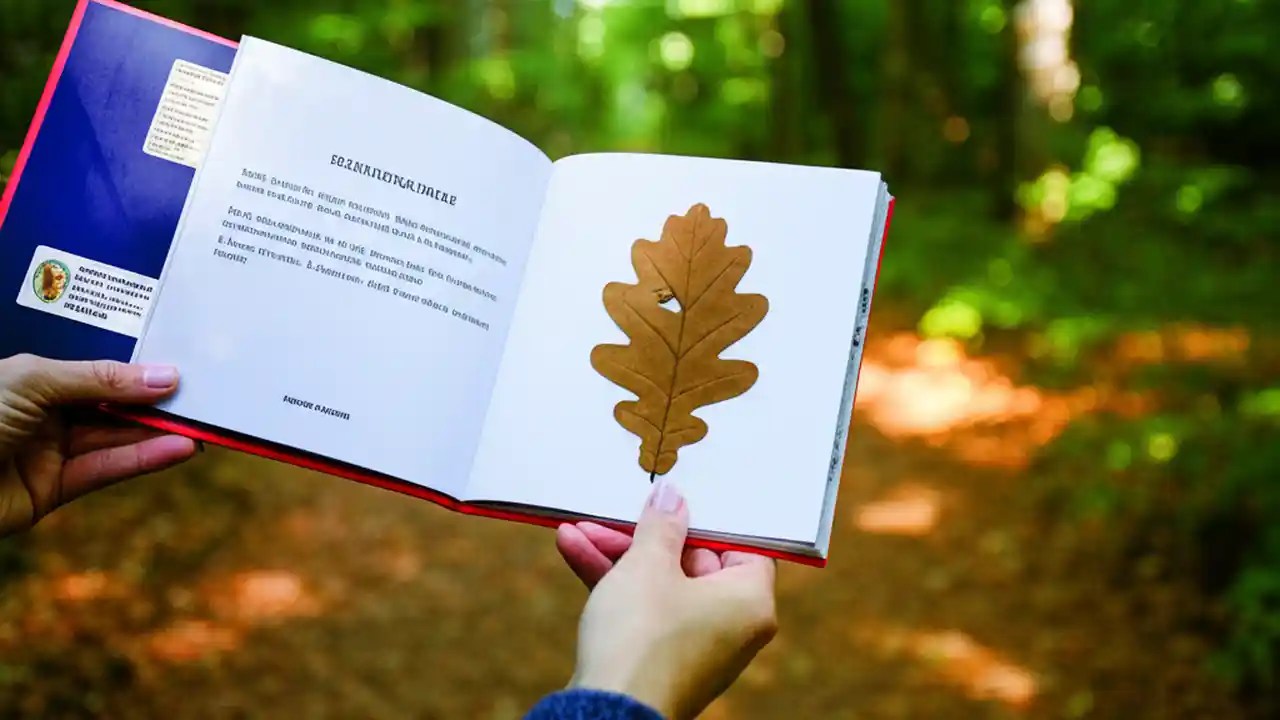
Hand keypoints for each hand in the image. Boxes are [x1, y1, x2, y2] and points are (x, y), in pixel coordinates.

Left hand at [0, 354, 196, 535]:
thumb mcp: (34, 382)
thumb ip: (100, 379)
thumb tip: (164, 377)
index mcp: (35, 380)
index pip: (99, 374)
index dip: (139, 375)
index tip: (181, 374)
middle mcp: (44, 414)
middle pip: (113, 408)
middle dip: (156, 406)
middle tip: (202, 402)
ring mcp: (50, 452)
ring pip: (114, 440)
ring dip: (158, 434)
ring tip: (200, 428)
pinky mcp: (53, 489)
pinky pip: (105, 470)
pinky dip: (143, 460)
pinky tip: (177, 449)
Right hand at [555, 481, 776, 719]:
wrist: (608, 715)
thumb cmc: (641, 637)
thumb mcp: (647, 565)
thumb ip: (661, 525)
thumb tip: (673, 497)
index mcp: (749, 600)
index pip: (741, 545)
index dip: (707, 518)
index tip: (679, 498)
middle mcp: (732, 625)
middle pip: (691, 562)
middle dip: (641, 536)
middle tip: (614, 511)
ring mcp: (696, 645)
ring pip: (660, 585)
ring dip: (616, 556)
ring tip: (576, 529)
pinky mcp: (662, 660)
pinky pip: (644, 611)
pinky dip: (614, 585)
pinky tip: (573, 551)